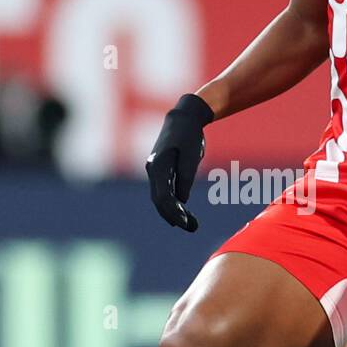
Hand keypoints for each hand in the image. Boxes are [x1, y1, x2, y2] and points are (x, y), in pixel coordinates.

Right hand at [145, 93, 213, 231]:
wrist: (184, 118)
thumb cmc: (189, 135)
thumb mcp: (191, 155)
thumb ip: (186, 176)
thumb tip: (182, 200)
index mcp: (158, 166)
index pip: (162, 196)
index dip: (173, 212)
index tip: (186, 223)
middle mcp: (153, 170)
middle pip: (160, 201)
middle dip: (175, 216)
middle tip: (193, 228)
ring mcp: (155, 171)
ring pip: (161, 198)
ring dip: (175, 212)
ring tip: (192, 225)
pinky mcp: (162, 172)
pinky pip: (165, 192)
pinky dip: (174, 204)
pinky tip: (184, 214)